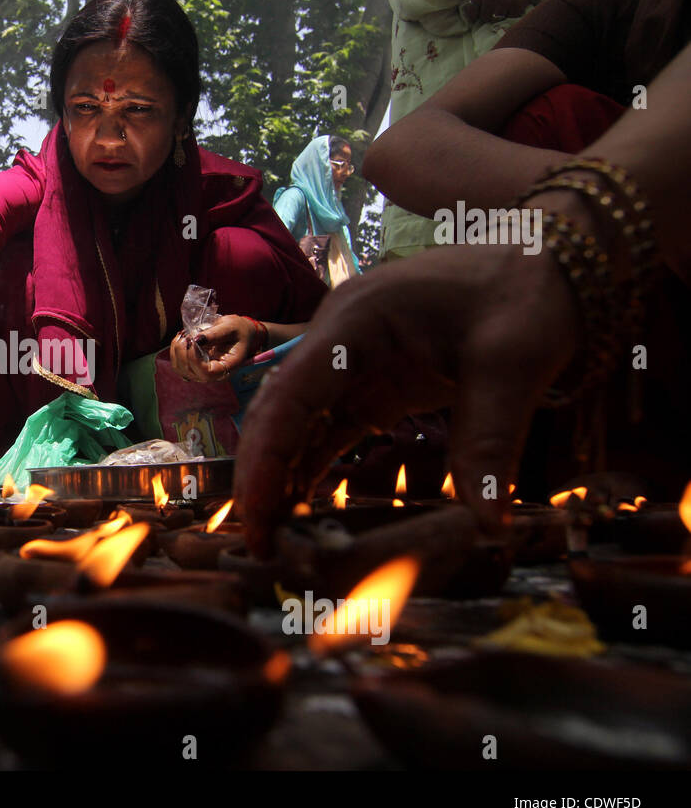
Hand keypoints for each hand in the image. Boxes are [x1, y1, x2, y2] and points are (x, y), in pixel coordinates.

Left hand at [168, 314, 262, 382]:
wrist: (239, 332)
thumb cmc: (238, 330)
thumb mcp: (230, 327)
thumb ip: (215, 333)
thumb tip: (196, 339)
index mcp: (226, 368)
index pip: (207, 373)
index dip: (195, 359)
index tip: (192, 341)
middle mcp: (214, 374)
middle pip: (190, 373)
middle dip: (182, 353)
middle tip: (185, 334)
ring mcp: (203, 371)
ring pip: (181, 369)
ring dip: (176, 352)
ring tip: (182, 335)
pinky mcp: (195, 366)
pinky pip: (178, 364)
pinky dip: (175, 351)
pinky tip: (180, 338)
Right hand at [233, 234, 580, 558]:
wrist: (551, 266)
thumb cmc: (525, 297)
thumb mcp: (511, 365)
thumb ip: (488, 441)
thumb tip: (487, 523)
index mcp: (355, 319)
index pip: (291, 392)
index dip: (267, 455)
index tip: (256, 512)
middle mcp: (337, 338)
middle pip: (281, 410)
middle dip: (262, 474)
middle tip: (259, 541)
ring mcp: (351, 361)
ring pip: (297, 423)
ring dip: (282, 474)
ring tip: (273, 536)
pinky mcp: (372, 383)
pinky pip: (329, 428)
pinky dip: (313, 465)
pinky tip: (301, 507)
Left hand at [464, 0, 542, 23]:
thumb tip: (470, 6)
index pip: (472, 12)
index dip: (475, 15)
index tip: (479, 16)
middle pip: (485, 17)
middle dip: (489, 15)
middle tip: (495, 10)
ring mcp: (504, 2)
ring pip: (497, 19)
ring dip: (500, 15)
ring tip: (504, 7)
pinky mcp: (516, 5)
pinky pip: (511, 17)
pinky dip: (512, 13)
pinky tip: (513, 5)